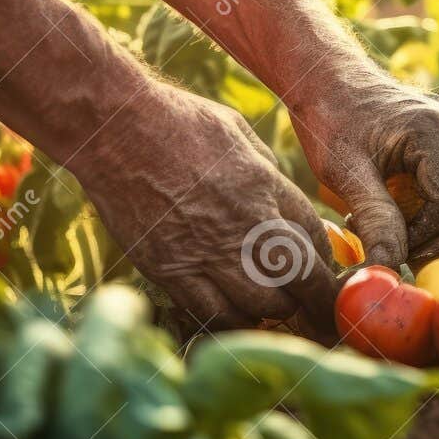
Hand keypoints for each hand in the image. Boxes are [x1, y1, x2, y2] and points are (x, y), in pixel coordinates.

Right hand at [72, 83, 337, 332]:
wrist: (114, 128)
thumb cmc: (175, 119)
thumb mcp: (238, 133)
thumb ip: (266, 170)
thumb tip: (282, 198)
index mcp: (266, 186)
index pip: (316, 240)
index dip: (324, 263)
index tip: (323, 272)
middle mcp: (244, 224)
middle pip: (300, 281)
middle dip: (311, 297)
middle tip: (309, 303)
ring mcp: (207, 251)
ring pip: (263, 307)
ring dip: (273, 311)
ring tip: (270, 307)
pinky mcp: (170, 270)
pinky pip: (214, 314)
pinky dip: (232, 318)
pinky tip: (233, 311)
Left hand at [292, 71, 438, 267]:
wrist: (332, 80)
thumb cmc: (332, 119)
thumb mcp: (344, 172)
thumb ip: (374, 218)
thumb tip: (388, 266)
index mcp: (435, 129)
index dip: (426, 237)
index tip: (389, 246)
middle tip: (396, 253)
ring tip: (395, 233)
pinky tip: (405, 220)